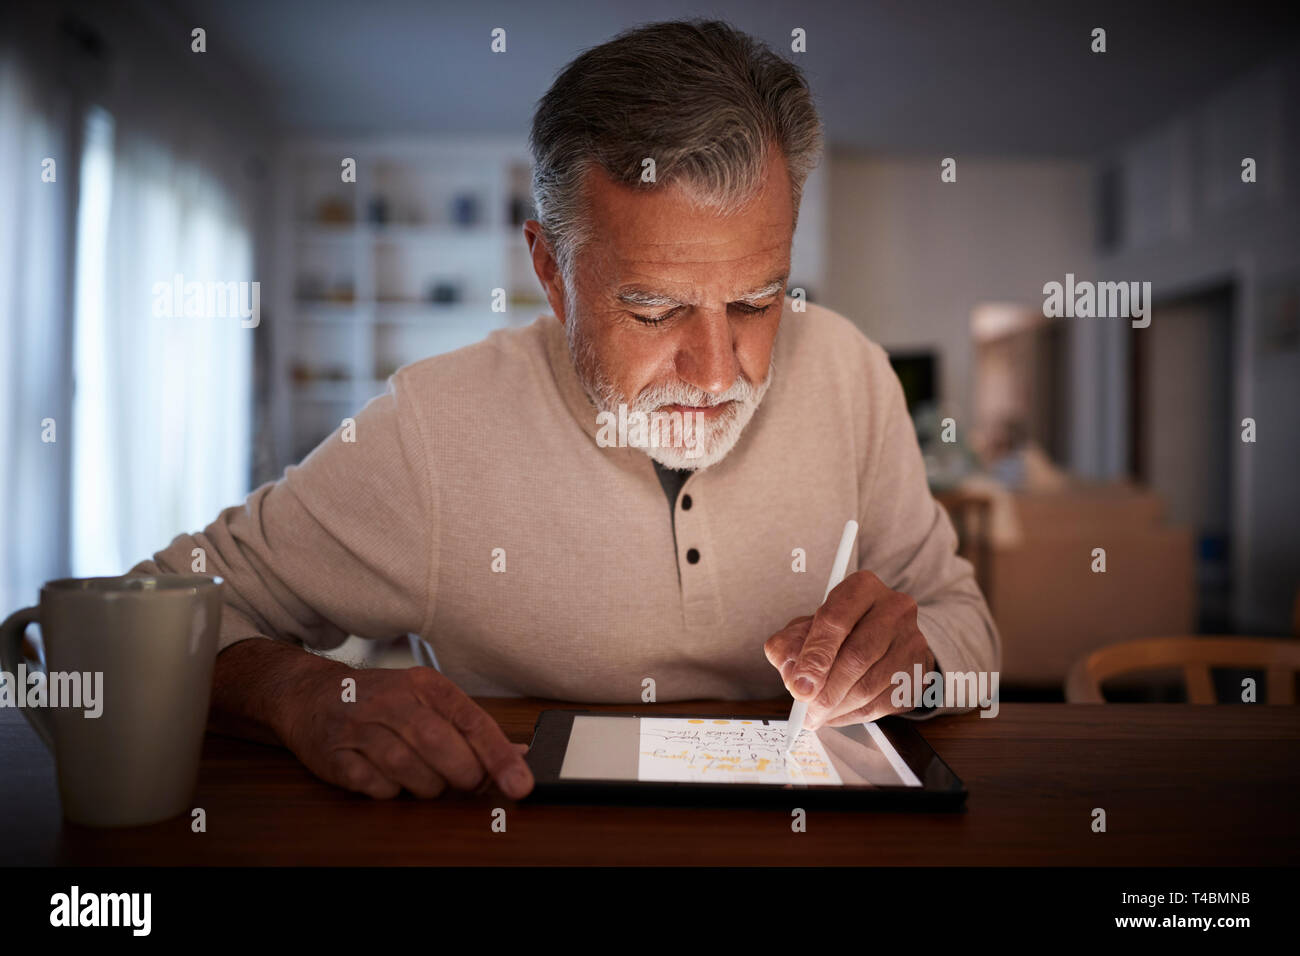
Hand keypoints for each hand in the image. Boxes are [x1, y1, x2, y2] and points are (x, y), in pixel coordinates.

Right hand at [278, 661, 533, 799]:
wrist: (310, 695)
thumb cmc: (381, 701)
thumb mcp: (428, 701)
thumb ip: (471, 730)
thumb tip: (520, 756)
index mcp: (425, 684)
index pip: (472, 720)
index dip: (499, 756)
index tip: (520, 785)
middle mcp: (392, 700)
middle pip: (439, 744)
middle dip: (462, 774)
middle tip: (465, 782)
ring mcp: (360, 726)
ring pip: (407, 768)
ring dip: (426, 786)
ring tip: (425, 779)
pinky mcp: (335, 755)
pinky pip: (373, 786)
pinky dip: (390, 791)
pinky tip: (389, 779)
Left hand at [763, 570, 934, 728]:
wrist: (884, 638)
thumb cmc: (839, 631)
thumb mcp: (806, 628)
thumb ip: (789, 646)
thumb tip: (795, 678)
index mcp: (862, 588)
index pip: (835, 620)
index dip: (815, 658)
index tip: (798, 687)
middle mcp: (894, 608)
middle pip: (857, 656)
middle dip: (826, 690)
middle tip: (806, 710)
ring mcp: (912, 640)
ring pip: (870, 685)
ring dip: (838, 707)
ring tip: (817, 715)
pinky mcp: (918, 671)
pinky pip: (883, 703)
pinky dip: (853, 716)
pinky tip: (836, 715)